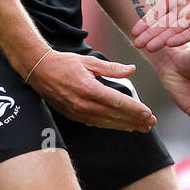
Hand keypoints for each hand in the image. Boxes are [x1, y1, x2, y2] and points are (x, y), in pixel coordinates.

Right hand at [27, 51, 154, 132]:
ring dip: (125, 125)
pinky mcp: (73, 116)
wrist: (38, 70)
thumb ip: (112, 68)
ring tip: (140, 128)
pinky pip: (95, 123)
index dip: (135, 109)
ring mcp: (77, 112)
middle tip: (150, 124)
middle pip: (115, 115)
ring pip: (106, 122)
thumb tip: (132, 69)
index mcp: (89, 88)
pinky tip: (121, 126)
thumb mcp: (89, 61)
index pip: (118, 102)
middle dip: (135, 120)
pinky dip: (110, 125)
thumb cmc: (64, 63)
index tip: (148, 114)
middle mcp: (83, 103)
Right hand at [132, 0, 189, 51]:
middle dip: (151, 35)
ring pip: (176, 30)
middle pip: (163, 25)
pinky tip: (171, 43)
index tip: (134, 32)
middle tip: (138, 45)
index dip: (146, 22)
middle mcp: (183, 8)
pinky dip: (183, 36)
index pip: (157, 12)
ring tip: (151, 48)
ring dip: (163, 39)